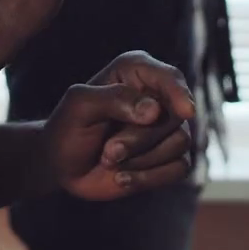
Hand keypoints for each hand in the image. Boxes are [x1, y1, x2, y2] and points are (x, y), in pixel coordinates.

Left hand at [43, 52, 195, 201]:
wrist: (63, 166)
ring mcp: (166, 128)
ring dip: (140, 159)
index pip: (169, 77)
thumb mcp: (80, 106)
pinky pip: (179, 168)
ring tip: (110, 159)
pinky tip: (122, 178)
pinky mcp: (169, 158)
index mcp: (136, 71)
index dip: (178, 92)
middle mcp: (157, 96)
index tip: (185, 111)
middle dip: (138, 140)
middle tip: (108, 150)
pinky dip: (148, 177)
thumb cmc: (68, 128)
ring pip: (179, 142)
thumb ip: (114, 98)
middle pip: (173, 116)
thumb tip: (155, 111)